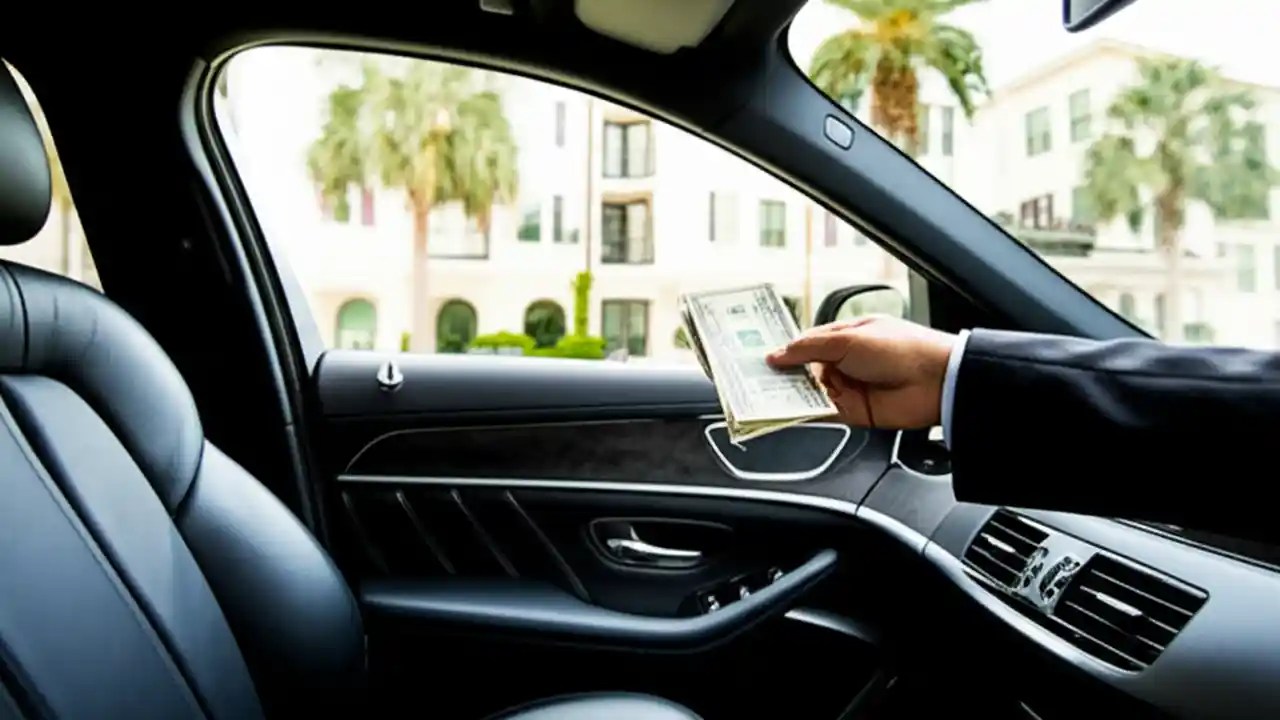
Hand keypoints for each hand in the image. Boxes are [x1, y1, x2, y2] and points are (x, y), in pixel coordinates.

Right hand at [766, 316, 956, 429]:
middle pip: (804, 369)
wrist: (934, 382)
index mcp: (846, 337)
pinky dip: (803, 412)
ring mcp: (848, 387)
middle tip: (754, 378)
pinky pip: (821, 413)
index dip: (785, 351)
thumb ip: (809, 348)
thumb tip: (776, 354)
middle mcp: (845, 362)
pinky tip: (783, 410)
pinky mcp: (851, 412)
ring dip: (790, 393)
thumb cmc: (899, 349)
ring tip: (762, 394)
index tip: (761, 357)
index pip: (806, 343)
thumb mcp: (847, 340)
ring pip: (809, 392)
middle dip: (783, 374)